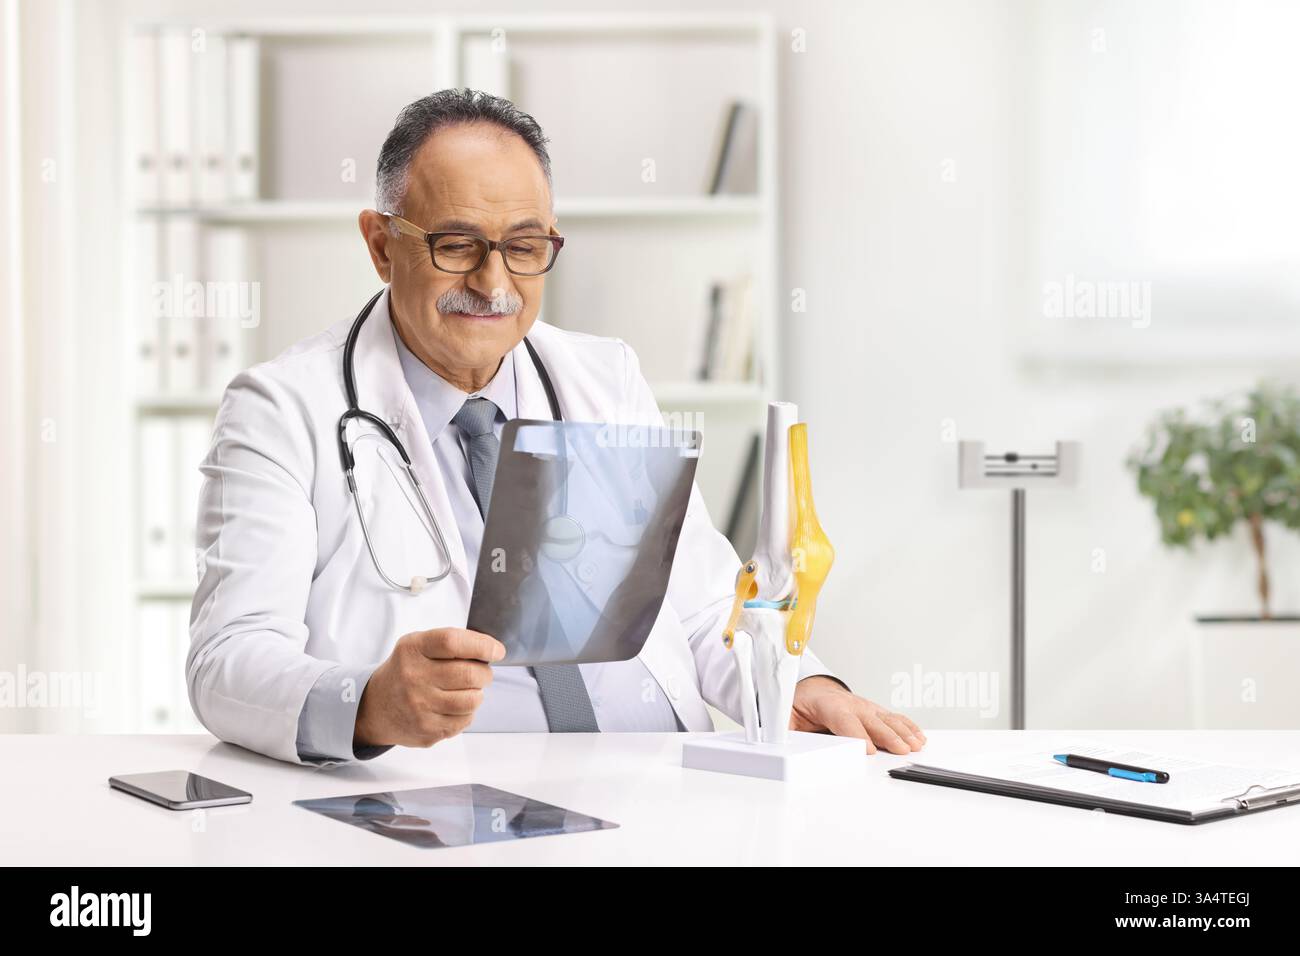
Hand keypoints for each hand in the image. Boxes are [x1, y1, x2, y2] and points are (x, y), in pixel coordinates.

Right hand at [354, 628, 503, 748]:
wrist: (376, 707)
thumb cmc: (407, 671)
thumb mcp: (418, 645)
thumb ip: (451, 643)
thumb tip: (491, 650)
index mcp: (413, 650)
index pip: (453, 642)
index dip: (482, 645)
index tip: (496, 651)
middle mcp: (413, 677)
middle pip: (469, 674)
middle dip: (485, 673)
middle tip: (482, 673)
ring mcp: (420, 706)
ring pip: (472, 700)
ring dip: (477, 693)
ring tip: (467, 690)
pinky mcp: (427, 730)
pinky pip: (465, 720)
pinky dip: (467, 712)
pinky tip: (453, 706)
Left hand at [791, 676, 925, 754]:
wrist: (811, 690)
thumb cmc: (801, 703)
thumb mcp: (786, 716)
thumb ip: (786, 730)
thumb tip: (783, 746)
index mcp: (827, 704)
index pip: (843, 719)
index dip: (857, 734)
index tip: (868, 750)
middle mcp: (849, 703)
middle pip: (871, 720)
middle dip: (887, 736)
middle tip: (900, 750)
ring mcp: (864, 706)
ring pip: (885, 718)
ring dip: (902, 732)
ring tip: (914, 745)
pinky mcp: (873, 711)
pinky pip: (893, 718)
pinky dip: (907, 726)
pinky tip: (917, 736)